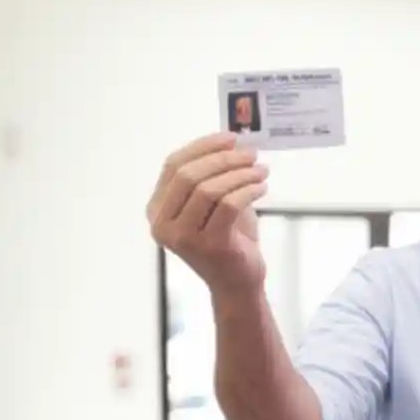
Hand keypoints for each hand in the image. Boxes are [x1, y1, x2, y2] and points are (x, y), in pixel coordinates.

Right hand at [147, 132, 269, 298]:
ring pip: (208, 189)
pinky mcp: (209, 245)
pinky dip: (248, 190)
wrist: (237, 281)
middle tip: (251, 154)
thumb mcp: (214, 203)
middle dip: (223, 159)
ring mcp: (183, 237)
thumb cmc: (227, 239)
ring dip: (239, 174)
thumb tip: (230, 141)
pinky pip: (228, 205)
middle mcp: (163, 224)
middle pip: (188, 175)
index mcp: (157, 209)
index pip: (173, 166)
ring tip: (261, 171)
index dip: (202, 146)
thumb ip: (213, 175)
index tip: (231, 138)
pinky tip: (262, 187)